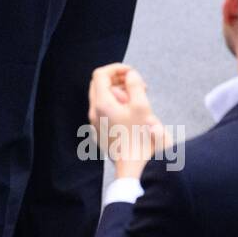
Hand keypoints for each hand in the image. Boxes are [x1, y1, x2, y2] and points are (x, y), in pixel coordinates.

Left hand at [87, 63, 165, 179]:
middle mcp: (94, 113)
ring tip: (138, 100)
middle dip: (119, 81)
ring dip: (120, 93)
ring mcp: (96, 124)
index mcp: (102, 104)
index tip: (132, 73)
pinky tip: (132, 114)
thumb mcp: (142, 107)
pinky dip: (117, 106)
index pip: (101, 75)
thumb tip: (131, 75)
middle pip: (100, 86)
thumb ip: (135, 86)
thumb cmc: (140, 138)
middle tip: (138, 86)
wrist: (134, 167)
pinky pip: (105, 111)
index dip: (116, 69)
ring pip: (103, 99)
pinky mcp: (101, 132)